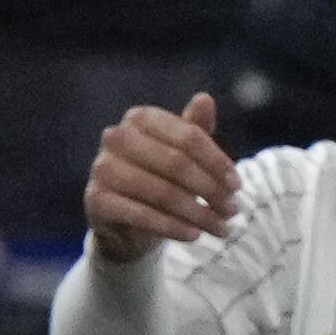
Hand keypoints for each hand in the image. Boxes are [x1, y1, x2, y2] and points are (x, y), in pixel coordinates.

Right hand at [82, 88, 240, 265]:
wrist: (124, 220)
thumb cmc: (159, 179)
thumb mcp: (180, 155)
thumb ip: (194, 129)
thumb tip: (205, 98)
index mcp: (140, 118)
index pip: (188, 137)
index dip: (217, 162)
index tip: (238, 186)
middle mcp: (117, 137)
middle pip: (176, 164)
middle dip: (210, 190)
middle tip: (233, 211)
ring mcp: (103, 168)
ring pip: (162, 192)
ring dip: (197, 214)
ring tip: (221, 229)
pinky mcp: (97, 200)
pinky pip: (142, 215)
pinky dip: (172, 227)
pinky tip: (193, 236)